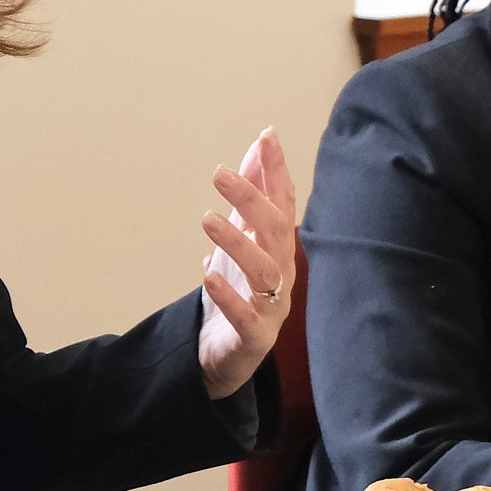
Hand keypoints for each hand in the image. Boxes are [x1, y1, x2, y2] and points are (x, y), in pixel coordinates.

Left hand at [196, 129, 299, 399]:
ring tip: (207, 220)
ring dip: (237, 242)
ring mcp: (272, 307)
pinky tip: (206, 272)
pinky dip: (228, 294)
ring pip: (264, 271)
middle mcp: (282, 274)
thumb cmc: (238, 292)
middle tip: (220, 174)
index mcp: (278, 249)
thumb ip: (251, 198)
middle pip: (276, 231)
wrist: (225, 354)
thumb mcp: (242, 238)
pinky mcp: (255, 337)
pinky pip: (246, 316)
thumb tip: (257, 147)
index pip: (284, 203)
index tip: (266, 137)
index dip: (277, 171)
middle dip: (253, 199)